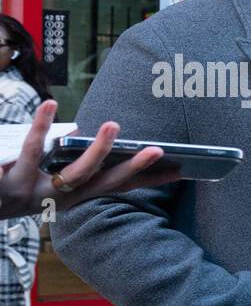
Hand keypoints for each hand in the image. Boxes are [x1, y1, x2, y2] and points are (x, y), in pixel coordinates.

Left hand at [0, 101, 180, 219]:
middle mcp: (56, 199)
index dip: (147, 181)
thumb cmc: (6, 190)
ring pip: (74, 173)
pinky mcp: (10, 183)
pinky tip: (50, 105)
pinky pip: (29, 150)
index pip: (115, 188)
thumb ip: (61, 164)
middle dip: (132, 167)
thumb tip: (82, 134)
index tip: (178, 171)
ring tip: (115, 125)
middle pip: (103, 183)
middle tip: (157, 150)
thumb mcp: (38, 181)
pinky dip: (41, 126)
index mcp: (68, 197)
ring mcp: (34, 193)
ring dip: (99, 150)